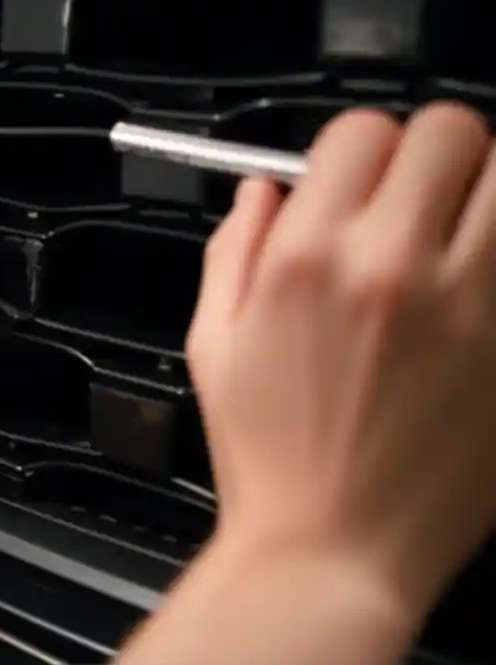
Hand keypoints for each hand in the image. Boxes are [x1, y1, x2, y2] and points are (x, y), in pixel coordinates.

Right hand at [188, 102, 495, 618]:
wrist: (332, 551)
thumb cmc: (271, 459)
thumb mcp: (213, 347)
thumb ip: (232, 253)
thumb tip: (260, 192)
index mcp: (307, 260)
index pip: (361, 130)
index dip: (357, 148)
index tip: (357, 178)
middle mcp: (392, 268)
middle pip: (450, 130)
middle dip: (433, 152)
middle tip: (423, 192)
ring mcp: (470, 305)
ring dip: (488, 190)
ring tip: (465, 230)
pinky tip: (479, 280)